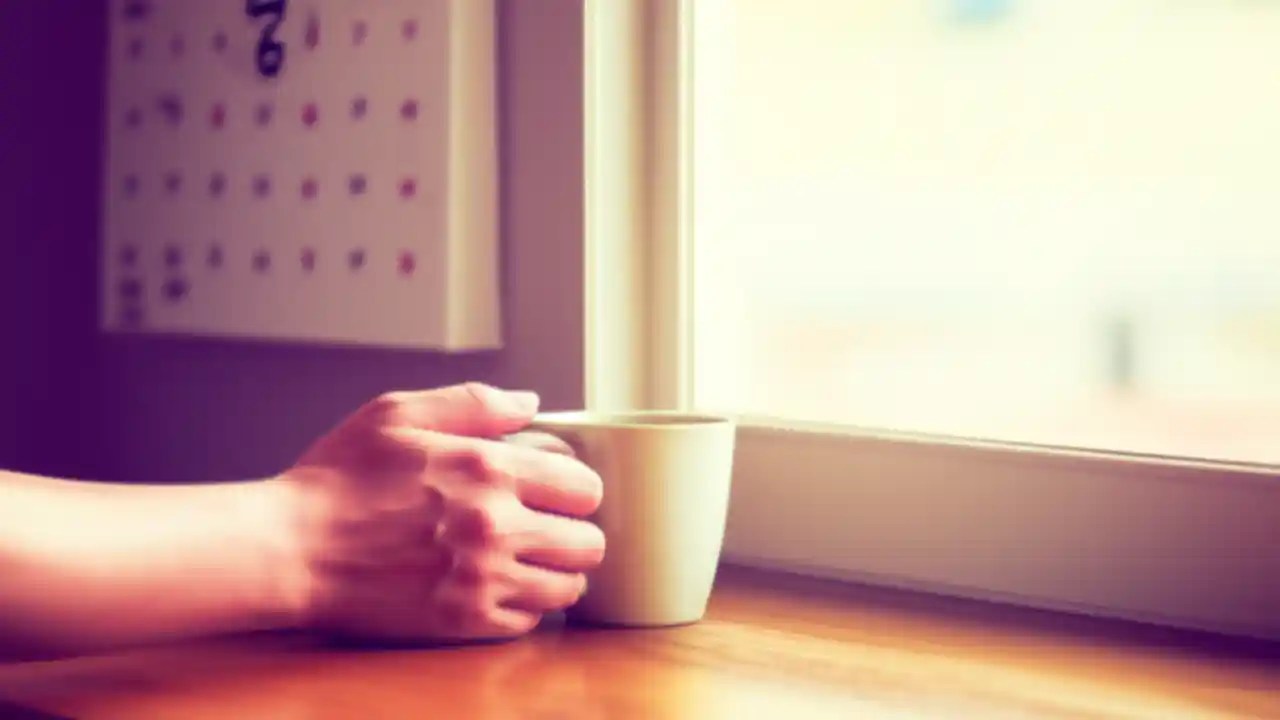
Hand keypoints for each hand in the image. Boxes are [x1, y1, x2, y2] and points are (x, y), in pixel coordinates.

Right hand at [275, 383, 604, 642]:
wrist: (292, 547)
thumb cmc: (338, 478)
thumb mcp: (398, 414)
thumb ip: (473, 403)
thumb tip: (529, 403)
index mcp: (488, 467)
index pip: (584, 486)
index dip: (575, 487)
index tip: (557, 490)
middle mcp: (496, 524)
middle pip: (589, 541)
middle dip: (575, 532)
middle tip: (550, 528)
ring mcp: (482, 577)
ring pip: (569, 587)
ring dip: (558, 573)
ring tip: (531, 561)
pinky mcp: (463, 620)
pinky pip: (529, 621)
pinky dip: (523, 607)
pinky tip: (498, 587)